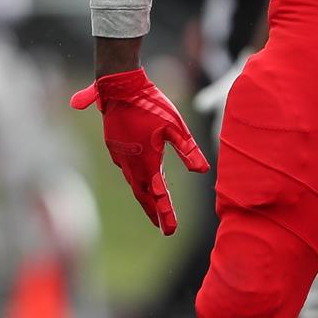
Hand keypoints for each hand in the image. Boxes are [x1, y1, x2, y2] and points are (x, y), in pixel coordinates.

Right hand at [70, 68, 208, 234]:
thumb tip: (203, 171)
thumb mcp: (175, 126)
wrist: (120, 87)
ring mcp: (120, 156)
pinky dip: (136, 180)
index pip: (158, 194)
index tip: (171, 230)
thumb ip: (188, 150)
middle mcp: (131, 163)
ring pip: (133, 183)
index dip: (165, 213)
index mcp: (147, 161)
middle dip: (153, 211)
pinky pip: (126, 169)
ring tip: (153, 208)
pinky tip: (141, 179)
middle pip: (142, 195)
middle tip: (162, 226)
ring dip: (144, 197)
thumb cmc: (151, 104)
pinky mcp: (114, 147)